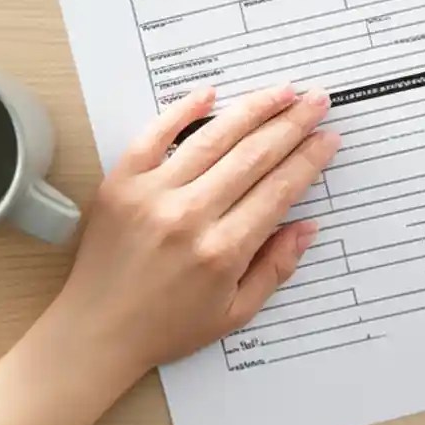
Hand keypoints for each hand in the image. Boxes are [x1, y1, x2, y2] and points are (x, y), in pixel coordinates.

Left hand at [49, 84, 339, 377]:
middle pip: (254, 156)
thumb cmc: (167, 327)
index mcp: (222, 252)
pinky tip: (212, 93)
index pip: (279, 190)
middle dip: (292, 124)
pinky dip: (183, 111)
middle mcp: (189, 216)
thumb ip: (275, 268)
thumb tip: (307, 225)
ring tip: (283, 90)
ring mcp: (152, 195)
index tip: (329, 138)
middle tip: (317, 101)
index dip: (309, 159)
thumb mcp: (235, 313)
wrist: (95, 333)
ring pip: (213, 138)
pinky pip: (155, 135)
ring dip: (254, 109)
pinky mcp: (121, 183)